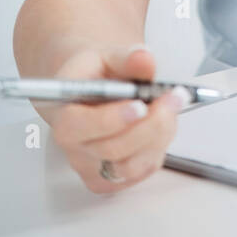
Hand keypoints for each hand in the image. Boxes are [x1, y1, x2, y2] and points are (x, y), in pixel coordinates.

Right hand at [45, 44, 188, 193]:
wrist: (92, 91)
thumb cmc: (95, 75)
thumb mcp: (106, 56)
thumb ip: (125, 57)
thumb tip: (143, 58)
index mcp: (64, 115)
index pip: (79, 127)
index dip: (111, 120)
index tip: (141, 106)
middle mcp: (74, 148)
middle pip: (112, 149)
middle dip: (149, 125)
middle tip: (172, 98)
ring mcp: (93, 168)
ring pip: (131, 166)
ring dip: (159, 136)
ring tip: (171, 106)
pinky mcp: (113, 180)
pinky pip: (142, 170)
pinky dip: (160, 146)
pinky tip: (163, 123)